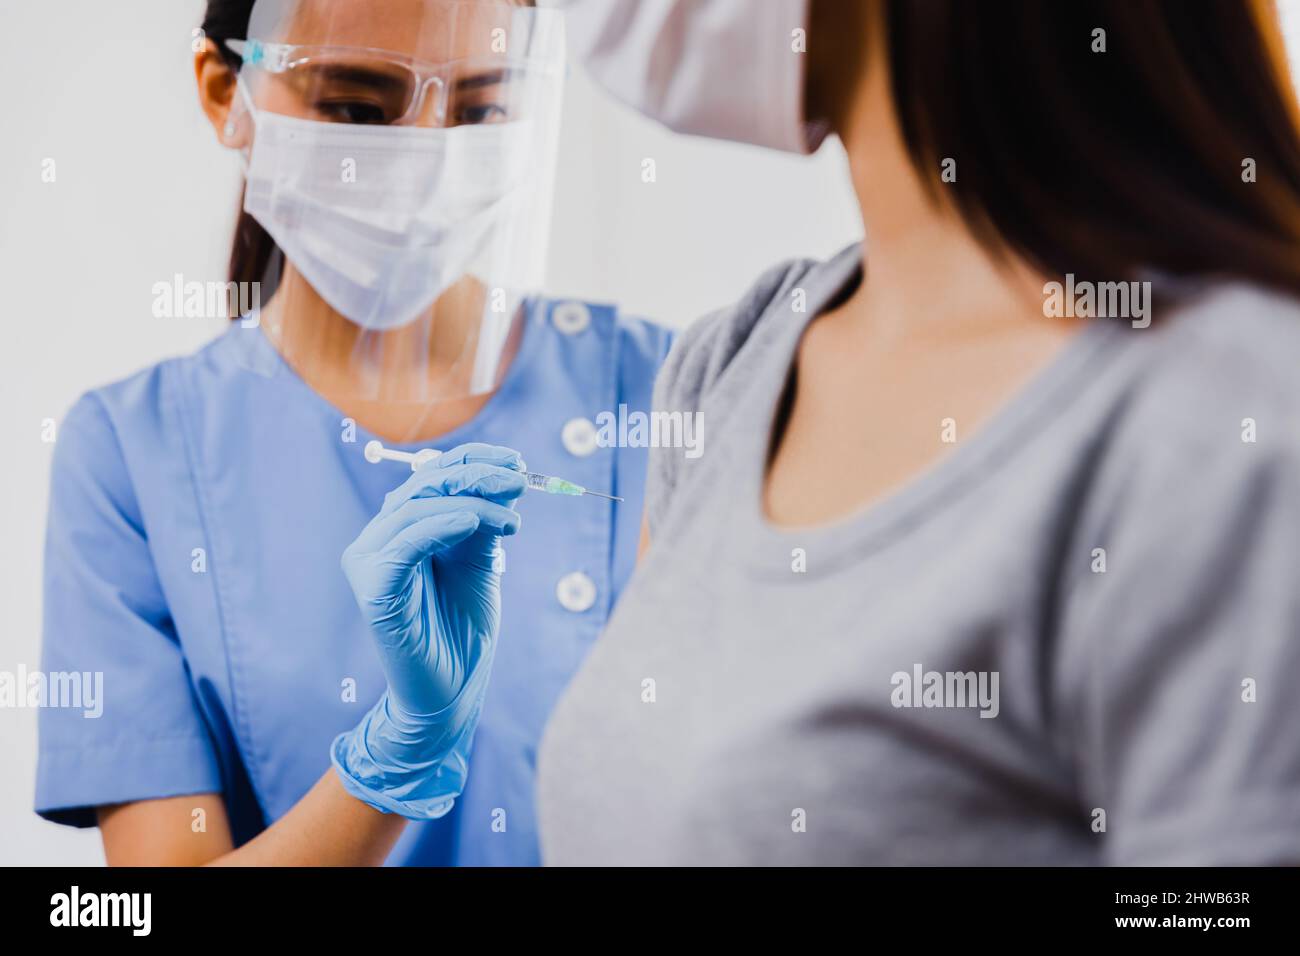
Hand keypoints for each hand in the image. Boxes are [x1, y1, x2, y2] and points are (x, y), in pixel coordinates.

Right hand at [332, 443, 526, 818]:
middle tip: (519, 480)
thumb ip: (484, 523)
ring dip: (471, 504)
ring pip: (416, 509)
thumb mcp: (480, 563)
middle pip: (422, 485)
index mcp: (403, 528)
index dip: (472, 459)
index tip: (516, 461)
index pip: (430, 475)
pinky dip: (439, 525)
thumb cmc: (463, 629)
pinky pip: (405, 543)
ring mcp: (369, 562)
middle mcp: (379, 538)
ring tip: (511, 518)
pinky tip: (473, 521)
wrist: (452, 691)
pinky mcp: (372, 588)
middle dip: (475, 476)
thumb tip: (506, 477)